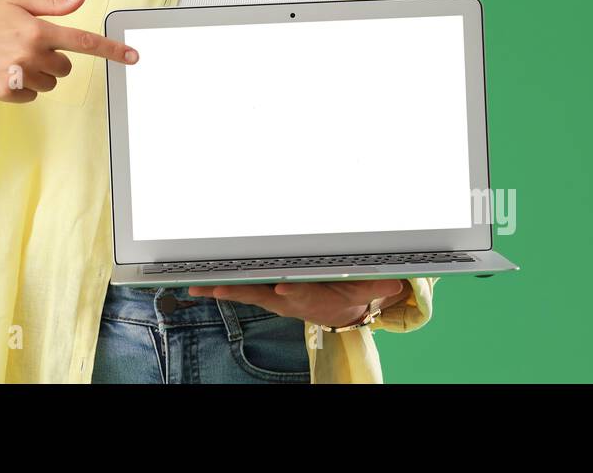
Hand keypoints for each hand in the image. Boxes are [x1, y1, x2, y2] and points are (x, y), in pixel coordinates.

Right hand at [0, 0, 137, 101]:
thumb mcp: (19, 2)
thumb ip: (52, 4)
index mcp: (38, 30)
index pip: (84, 42)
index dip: (112, 50)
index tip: (133, 56)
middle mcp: (31, 53)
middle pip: (66, 69)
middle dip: (54, 61)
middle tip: (30, 50)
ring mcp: (18, 75)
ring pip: (50, 84)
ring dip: (38, 75)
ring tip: (14, 60)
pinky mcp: (6, 92)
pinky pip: (32, 96)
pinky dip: (23, 88)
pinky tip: (5, 72)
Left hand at [187, 279, 411, 327]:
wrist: (338, 310)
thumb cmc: (347, 293)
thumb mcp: (365, 289)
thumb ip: (375, 285)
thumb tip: (395, 282)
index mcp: (311, 295)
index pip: (300, 293)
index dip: (291, 291)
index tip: (282, 288)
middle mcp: (287, 299)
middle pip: (262, 294)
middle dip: (240, 291)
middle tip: (220, 287)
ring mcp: (272, 298)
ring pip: (245, 293)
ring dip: (221, 290)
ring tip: (198, 287)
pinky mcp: (264, 294)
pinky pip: (240, 291)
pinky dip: (220, 288)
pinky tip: (200, 286)